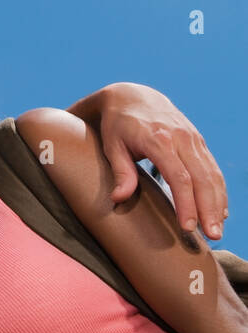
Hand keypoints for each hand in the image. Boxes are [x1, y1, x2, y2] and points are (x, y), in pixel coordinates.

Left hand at [88, 83, 227, 238]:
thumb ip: (120, 171)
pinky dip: (219, 190)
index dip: (186, 203)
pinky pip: (213, 168)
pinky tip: (220, 211)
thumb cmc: (117, 125)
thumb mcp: (111, 145)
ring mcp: (193, 139)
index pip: (179, 176)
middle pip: (202, 178)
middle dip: (209, 209)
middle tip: (212, 236)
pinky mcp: (199, 141)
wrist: (133, 96)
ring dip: (218, 203)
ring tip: (217, 230)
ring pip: (212, 174)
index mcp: (159, 139)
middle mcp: (181, 138)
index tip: (187, 227)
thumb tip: (119, 198)